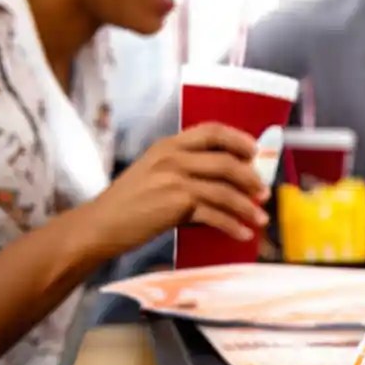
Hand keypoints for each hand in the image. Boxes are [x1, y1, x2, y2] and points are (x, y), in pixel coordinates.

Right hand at [71, 123, 268, 260]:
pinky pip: (214, 214)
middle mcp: (172, 158)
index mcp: (168, 145)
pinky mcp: (175, 205)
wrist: (100, 225)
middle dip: (251, 177)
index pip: (212, 131)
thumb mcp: (153, 171)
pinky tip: (243, 233)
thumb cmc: (128, 202)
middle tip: (264, 192)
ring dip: (247, 206)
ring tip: (261, 218)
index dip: (239, 139)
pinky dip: (233, 225)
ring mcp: (174, 180)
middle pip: (226, 161)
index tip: (255, 152)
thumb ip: (183, 167)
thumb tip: (224, 176)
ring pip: (224, 189)